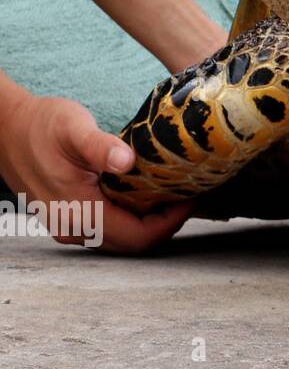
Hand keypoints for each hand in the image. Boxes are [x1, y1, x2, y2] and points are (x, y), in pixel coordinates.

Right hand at [0, 86, 191, 252]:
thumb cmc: (40, 125)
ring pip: (120, 239)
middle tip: (186, 194)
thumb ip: (99, 146)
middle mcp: (72, 228)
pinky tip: (143, 193)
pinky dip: (131, 217)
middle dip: (165, 223)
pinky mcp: (66, 218)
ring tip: (170, 193)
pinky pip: (107, 229)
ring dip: (149, 222)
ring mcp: (67, 226)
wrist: (5, 128)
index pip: (137, 237)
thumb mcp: (73, 126)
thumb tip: (127, 161)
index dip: (171, 222)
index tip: (190, 197)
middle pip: (132, 243)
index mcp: (78, 210)